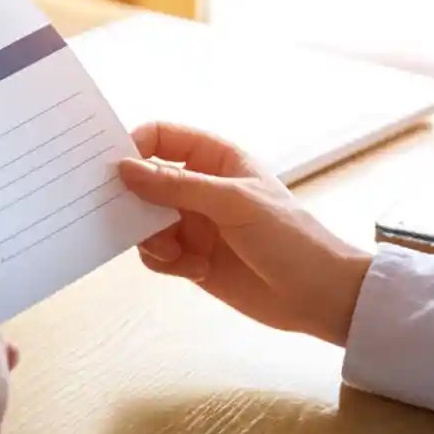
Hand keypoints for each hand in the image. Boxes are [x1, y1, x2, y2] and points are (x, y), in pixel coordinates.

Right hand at [118, 122, 371, 345]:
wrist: (317, 296)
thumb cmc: (288, 237)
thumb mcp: (232, 203)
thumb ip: (176, 186)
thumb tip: (125, 169)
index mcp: (216, 159)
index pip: (163, 138)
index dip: (136, 147)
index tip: (116, 169)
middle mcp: (201, 188)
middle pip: (146, 182)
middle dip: (135, 200)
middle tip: (128, 219)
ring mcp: (195, 225)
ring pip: (146, 223)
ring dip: (152, 238)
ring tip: (176, 254)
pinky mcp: (192, 259)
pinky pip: (157, 255)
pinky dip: (166, 262)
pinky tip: (195, 270)